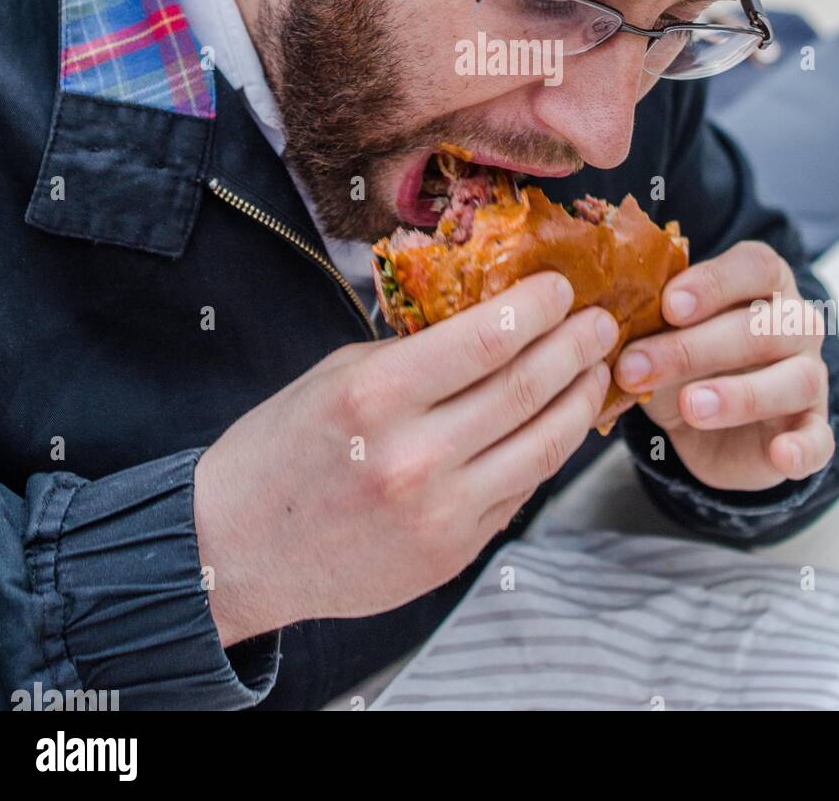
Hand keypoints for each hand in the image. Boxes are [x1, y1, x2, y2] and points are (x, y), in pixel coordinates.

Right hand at [194, 273, 616, 645]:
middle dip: (575, 347)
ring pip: (541, 446)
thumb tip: (492, 320)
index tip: (562, 286)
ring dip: (581, 401)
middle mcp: (413, 456)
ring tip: (597, 370)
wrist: (237, 548)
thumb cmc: (283, 448)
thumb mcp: (338, 375)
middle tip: (601, 322)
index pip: (485, 339)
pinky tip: (561, 422)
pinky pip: (521, 490)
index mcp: (377, 395)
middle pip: (525, 389)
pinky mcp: (453, 551)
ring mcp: (439, 512)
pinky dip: (549, 450)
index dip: (537, 307)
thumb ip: (414, 353)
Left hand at [612, 241, 833, 491]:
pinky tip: (781, 454)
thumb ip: (649, 323)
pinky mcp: (810, 428)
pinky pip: (819, 438)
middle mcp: (795, 323)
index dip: (713, 283)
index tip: (668, 305)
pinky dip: (803, 448)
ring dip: (742, 394)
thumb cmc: (685, 358)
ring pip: (794, 379)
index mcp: (762, 283)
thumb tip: (605, 326)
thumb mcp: (661, 335)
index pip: (753, 267)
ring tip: (690, 407)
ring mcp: (809, 376)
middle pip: (762, 326)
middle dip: (696, 347)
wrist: (704, 420)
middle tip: (639, 367)